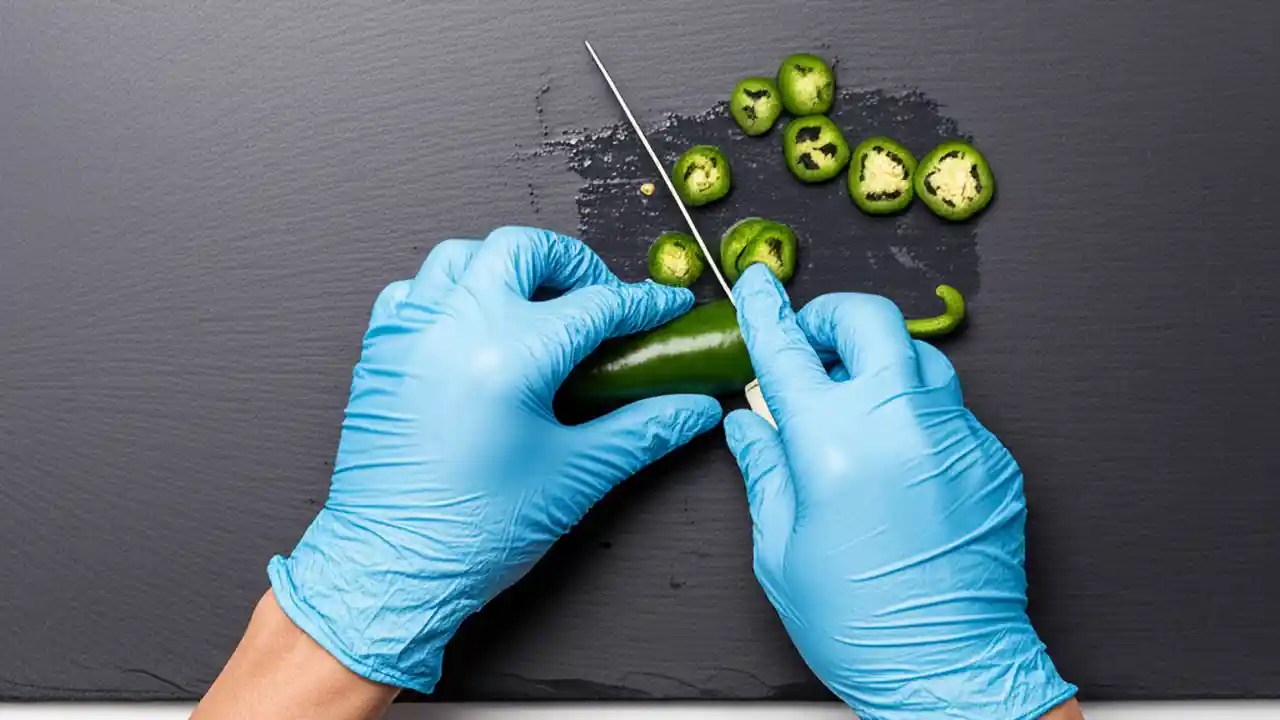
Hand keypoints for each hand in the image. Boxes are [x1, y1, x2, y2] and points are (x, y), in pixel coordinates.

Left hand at [268, 227, 721, 691]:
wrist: (390, 569)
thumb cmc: (475, 531)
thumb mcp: (577, 476)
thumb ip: (641, 429)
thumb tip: (691, 408)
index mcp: (511, 356)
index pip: (596, 305)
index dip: (643, 304)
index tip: (666, 308)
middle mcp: (455, 327)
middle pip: (523, 249)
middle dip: (572, 261)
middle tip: (601, 295)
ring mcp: (411, 333)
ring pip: (463, 254)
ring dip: (509, 265)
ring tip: (539, 299)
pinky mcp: (381, 352)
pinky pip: (415, 289)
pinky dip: (451, 290)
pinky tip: (474, 322)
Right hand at [724, 265, 1075, 719]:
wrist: (951, 671)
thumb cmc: (860, 624)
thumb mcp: (780, 549)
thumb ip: (764, 470)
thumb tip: (748, 425)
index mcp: (833, 444)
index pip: (788, 350)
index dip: (766, 310)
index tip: (757, 287)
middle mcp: (901, 423)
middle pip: (871, 318)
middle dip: (832, 314)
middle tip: (810, 341)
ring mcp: (955, 436)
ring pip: (918, 356)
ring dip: (879, 360)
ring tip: (852, 397)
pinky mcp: (991, 458)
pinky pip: (949, 408)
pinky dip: (914, 412)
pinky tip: (895, 454)